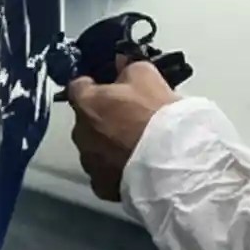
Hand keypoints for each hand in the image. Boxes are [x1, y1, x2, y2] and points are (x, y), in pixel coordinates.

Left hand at [68, 57, 179, 201]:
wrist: (173, 161)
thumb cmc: (157, 115)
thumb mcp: (146, 75)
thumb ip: (128, 66)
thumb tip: (122, 62)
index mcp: (86, 104)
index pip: (77, 87)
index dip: (92, 85)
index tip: (107, 87)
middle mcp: (80, 134)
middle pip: (86, 120)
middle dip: (102, 118)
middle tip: (129, 117)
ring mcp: (89, 163)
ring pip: (94, 148)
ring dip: (108, 144)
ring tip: (135, 144)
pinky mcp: (102, 186)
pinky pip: (104, 172)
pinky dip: (115, 168)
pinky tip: (135, 165)